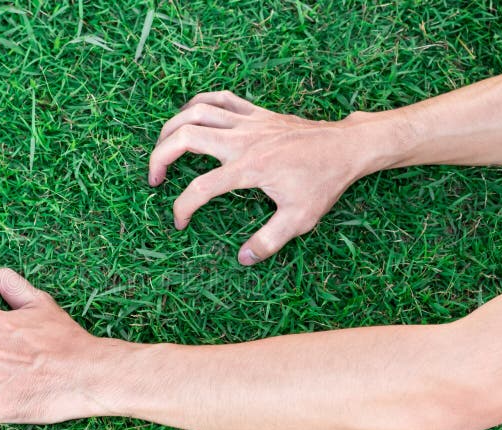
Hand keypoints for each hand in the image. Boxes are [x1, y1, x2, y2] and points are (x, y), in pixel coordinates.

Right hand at [149, 90, 394, 264]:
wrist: (347, 146)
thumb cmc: (324, 182)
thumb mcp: (300, 219)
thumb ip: (269, 241)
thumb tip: (243, 259)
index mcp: (249, 168)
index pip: (201, 188)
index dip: (182, 208)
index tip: (180, 224)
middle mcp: (243, 140)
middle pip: (186, 136)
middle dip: (159, 156)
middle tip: (154, 179)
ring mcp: (249, 122)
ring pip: (196, 111)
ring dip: (171, 128)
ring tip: (162, 149)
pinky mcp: (256, 112)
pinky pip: (219, 98)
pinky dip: (197, 103)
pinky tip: (188, 117)